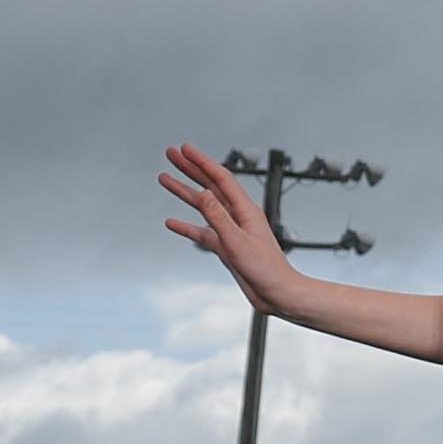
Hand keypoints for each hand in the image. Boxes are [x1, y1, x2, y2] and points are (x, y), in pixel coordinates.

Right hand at [157, 144, 304, 315]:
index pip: (221, 178)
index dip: (202, 161)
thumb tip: (203, 192)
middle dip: (190, 169)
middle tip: (170, 154)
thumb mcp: (237, 242)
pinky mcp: (227, 248)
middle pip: (210, 186)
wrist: (278, 295)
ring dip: (184, 192)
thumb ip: (218, 217)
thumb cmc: (266, 270)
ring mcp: (232, 232)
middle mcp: (239, 217)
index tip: (184, 148)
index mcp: (246, 211)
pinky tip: (170, 222)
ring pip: (203, 207)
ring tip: (164, 179)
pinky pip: (202, 232)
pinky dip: (186, 226)